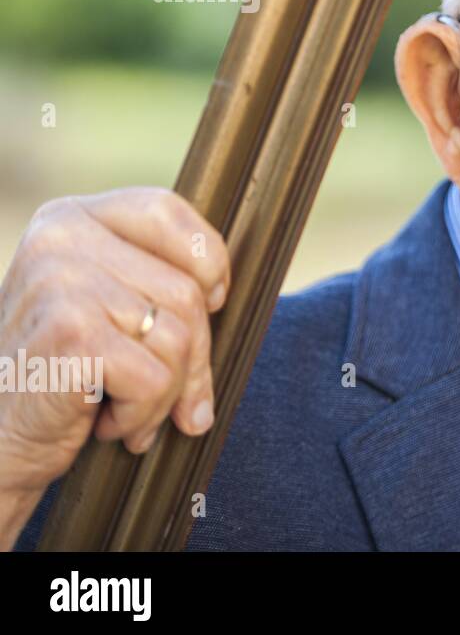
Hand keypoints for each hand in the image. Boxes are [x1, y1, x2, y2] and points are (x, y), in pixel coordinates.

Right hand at [0, 187, 228, 546]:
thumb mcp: (108, 308)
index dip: (207, 259)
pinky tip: (104, 422)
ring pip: (178, 337)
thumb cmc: (62, 372)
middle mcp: (60, 240)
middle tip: (174, 396)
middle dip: (194, 355)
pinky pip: (156, 378)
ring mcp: (61, 282)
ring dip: (166, 393)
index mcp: (67, 218)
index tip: (213, 300)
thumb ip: (157, 282)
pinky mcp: (72, 333)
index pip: (166, 212)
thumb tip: (226, 294)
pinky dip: (142, 414)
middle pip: (186, 289)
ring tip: (126, 409)